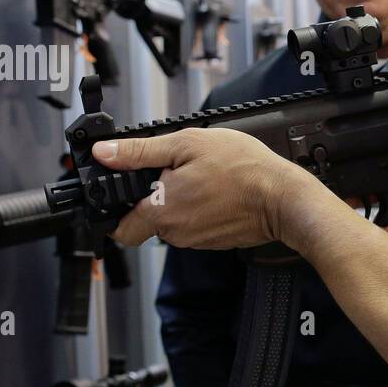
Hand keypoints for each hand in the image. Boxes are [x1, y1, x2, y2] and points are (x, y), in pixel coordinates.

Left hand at [92, 127, 321, 248]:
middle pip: (146, 222)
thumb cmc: (243, 169)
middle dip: (152, 200)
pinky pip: (194, 227)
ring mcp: (195, 241)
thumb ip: (140, 151)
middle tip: (174, 174)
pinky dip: (199, 211)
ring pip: (172, 224)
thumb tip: (104, 153)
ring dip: (179, 202)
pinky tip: (216, 192)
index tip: (128, 190)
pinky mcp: (213, 242)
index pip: (119, 228)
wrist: (283, 198)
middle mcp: (175, 233)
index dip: (118, 208)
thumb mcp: (187, 144)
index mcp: (160, 210)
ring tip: (203, 178)